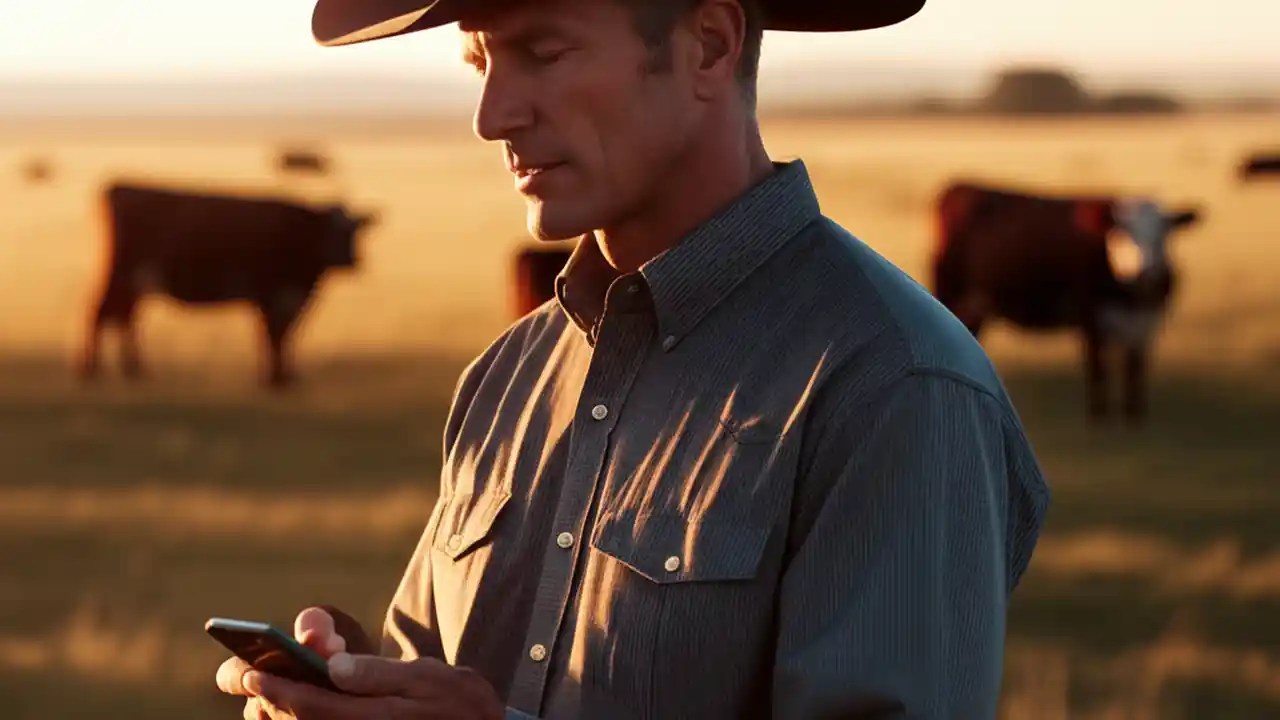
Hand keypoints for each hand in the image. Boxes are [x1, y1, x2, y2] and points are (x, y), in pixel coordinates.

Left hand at [215, 607, 502, 719]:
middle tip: (245, 680)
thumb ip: (380, 674)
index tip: (252, 674)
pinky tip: (289, 715)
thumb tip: (335, 665)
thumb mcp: (430, 679)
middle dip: (268, 703)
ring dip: (277, 719)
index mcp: (376, 717)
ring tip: (260, 701)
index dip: (279, 690)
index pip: (314, 705)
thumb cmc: (458, 705)